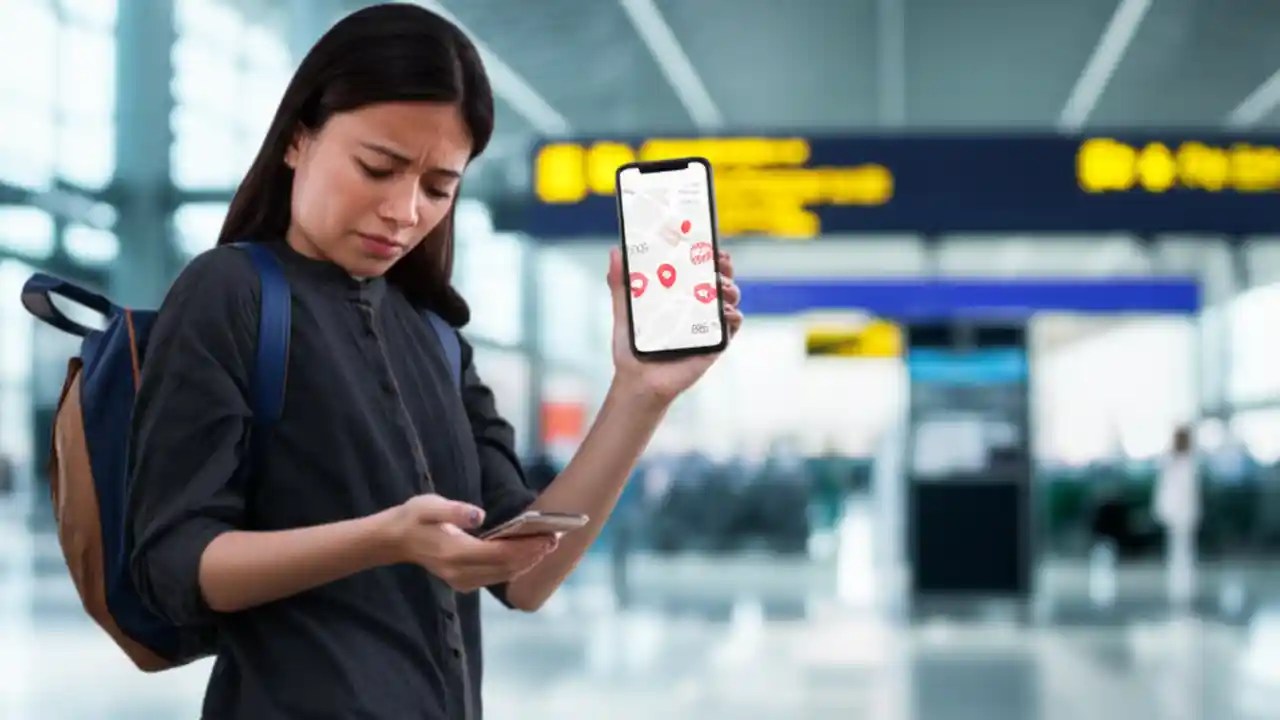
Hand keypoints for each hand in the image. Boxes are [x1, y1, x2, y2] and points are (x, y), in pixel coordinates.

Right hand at [385, 495, 557, 592]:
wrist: (395, 540)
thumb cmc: (414, 517)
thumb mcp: (430, 505)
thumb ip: (454, 511)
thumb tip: (479, 515)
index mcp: (455, 553)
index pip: (499, 554)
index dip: (525, 547)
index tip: (547, 537)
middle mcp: (460, 572)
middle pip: (506, 567)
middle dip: (533, 554)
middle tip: (555, 539)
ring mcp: (462, 581)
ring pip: (503, 575)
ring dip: (527, 562)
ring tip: (548, 545)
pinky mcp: (464, 582)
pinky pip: (496, 577)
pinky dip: (515, 566)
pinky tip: (528, 554)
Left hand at [607, 246, 743, 403]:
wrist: (639, 382)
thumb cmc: (633, 348)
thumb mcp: (625, 311)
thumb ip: (621, 283)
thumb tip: (615, 252)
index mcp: (679, 296)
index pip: (698, 270)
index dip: (707, 254)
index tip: (708, 242)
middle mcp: (697, 308)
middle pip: (719, 280)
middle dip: (724, 267)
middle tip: (720, 260)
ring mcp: (708, 325)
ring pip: (730, 299)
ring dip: (731, 288)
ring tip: (720, 285)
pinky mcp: (715, 344)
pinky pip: (732, 326)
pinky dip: (733, 315)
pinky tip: (725, 311)